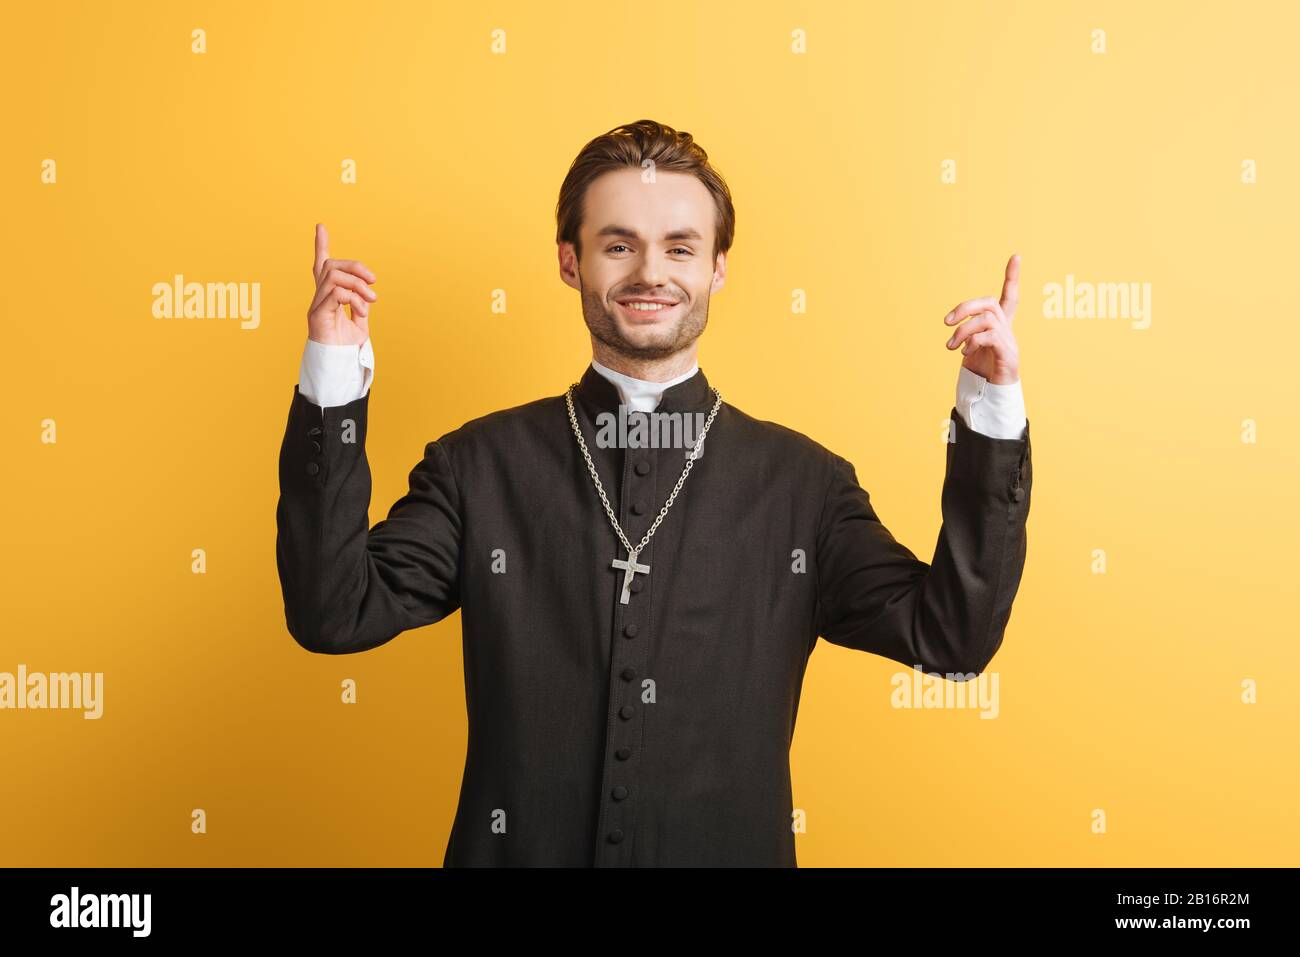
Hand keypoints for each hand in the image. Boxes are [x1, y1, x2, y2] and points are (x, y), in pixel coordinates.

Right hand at [307, 222, 376, 345]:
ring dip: (358, 285)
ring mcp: (316, 305)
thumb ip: (361, 305)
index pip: (321, 266)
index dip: (320, 246)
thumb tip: (367, 292)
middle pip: (330, 266)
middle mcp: (319, 298)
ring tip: (371, 300)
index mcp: (329, 297)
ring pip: (333, 277)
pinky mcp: (317, 315)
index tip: (321, 226)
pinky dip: (354, 298)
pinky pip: (335, 293)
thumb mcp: (360, 323)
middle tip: (374, 282)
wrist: (338, 366)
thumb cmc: (345, 348)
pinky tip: (363, 311)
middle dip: (355, 267)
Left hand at [943, 253, 1020, 384]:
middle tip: (947, 321)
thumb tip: (955, 326)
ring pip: (985, 319)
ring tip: (951, 347)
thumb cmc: (983, 370)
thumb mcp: (970, 347)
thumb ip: (967, 333)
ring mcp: (1008, 340)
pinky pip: (989, 336)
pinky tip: (964, 353)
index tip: (1016, 256)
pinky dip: (972, 342)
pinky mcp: (1007, 353)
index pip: (1010, 296)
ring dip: (962, 331)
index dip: (1012, 276)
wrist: (994, 395)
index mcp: (999, 324)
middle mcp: (1006, 328)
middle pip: (989, 302)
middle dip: (965, 307)